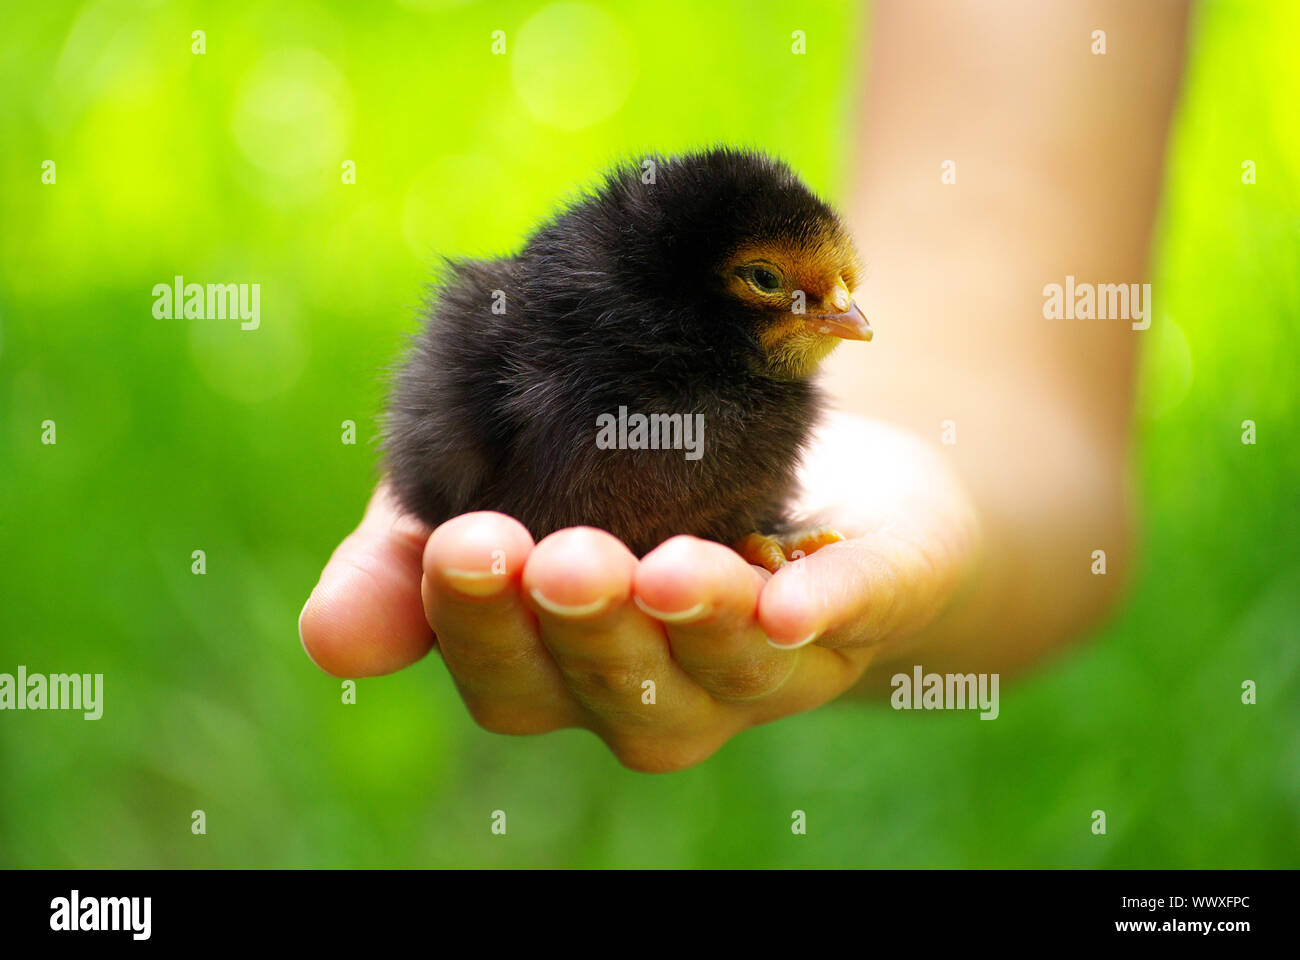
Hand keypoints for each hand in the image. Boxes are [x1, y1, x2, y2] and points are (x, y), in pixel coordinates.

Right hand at [299, 413, 978, 770]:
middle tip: (558, 558)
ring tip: (662, 569)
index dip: (480, 625)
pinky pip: (859, 614)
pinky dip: (829, 606)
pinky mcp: (873, 598)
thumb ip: (411, 562)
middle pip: (618, 693)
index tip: (457, 543)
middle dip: (585, 631)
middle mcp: (667, 686)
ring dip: (695, 624)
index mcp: (569, 665)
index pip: (511, 678)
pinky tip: (795, 597)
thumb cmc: (611, 478)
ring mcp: (775, 657)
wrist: (779, 430)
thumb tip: (327, 640)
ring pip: (732, 672)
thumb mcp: (494, 493)